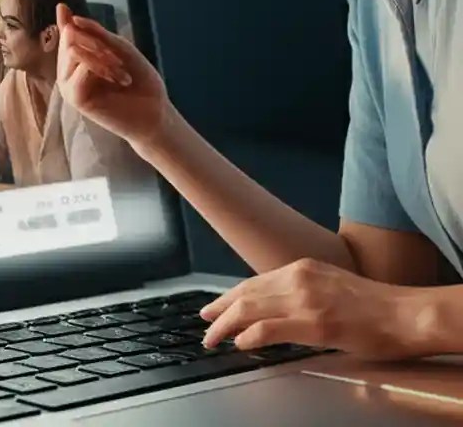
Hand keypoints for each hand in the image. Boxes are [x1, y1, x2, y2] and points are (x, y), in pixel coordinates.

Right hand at [56, 3, 168, 149]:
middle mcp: (68, 72)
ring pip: (73, 50)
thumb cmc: (139, 82)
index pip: (67, 35)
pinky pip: (81, 68)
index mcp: (78, 61)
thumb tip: (69, 15)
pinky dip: (101, 68)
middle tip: (119, 61)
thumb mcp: (120, 50)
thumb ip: (96, 34)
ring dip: (102, 57)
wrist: (154, 112)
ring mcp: (68, 85)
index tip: (63, 7)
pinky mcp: (75, 98)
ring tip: (121, 74)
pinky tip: (117, 80)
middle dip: (97, 42)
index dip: (64, 20)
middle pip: (69, 38)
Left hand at [200, 258, 426, 359]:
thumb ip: (302, 290)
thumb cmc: (376, 306)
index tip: (216, 305)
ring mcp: (304, 300)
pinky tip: (239, 344)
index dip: (230, 295)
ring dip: (225, 326)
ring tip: (212, 337)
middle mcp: (298, 279)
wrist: (406, 314)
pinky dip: (248, 337)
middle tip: (205, 322)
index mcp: (302, 268)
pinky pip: (267, 329)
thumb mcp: (330, 285)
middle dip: (220, 310)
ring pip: (249, 311)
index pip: (254, 281)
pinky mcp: (312, 323)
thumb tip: (277, 306)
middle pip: (245, 294)